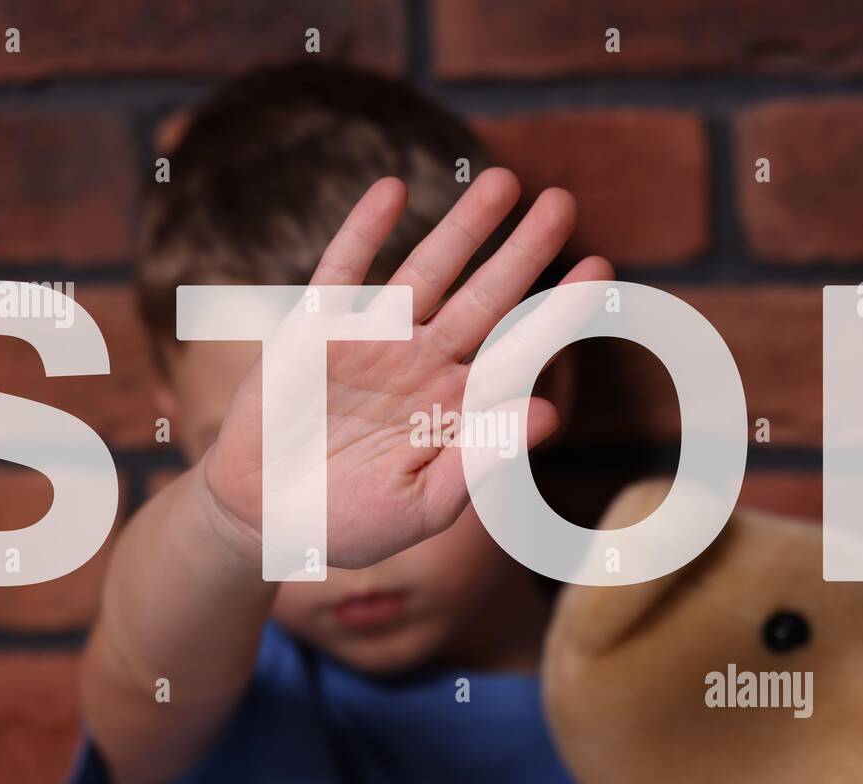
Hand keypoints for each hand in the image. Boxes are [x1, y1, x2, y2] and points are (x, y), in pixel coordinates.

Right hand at [203, 168, 612, 568]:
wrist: (263, 521)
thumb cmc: (347, 523)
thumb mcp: (420, 508)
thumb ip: (479, 461)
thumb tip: (548, 411)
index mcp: (455, 408)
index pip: (519, 351)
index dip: (558, 312)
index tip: (600, 271)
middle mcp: (422, 365)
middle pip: (485, 298)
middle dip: (523, 251)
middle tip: (563, 202)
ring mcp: (371, 342)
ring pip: (426, 272)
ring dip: (461, 227)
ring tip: (501, 181)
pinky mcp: (315, 330)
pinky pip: (343, 270)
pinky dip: (364, 232)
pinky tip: (392, 189)